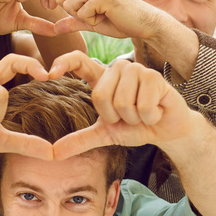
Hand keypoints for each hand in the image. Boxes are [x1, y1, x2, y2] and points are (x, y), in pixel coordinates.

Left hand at [49, 0, 165, 38]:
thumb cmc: (120, 22)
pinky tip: (107, 17)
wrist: (146, 24)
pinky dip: (91, 21)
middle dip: (71, 12)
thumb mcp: (92, 22)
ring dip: (82, 17)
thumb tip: (54, 27)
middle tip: (91, 16)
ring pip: (69, 5)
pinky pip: (82, 13)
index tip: (51, 7)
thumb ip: (74, 22)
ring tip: (101, 16)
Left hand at [49, 54, 197, 158]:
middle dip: (115, 116)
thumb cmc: (135, 127)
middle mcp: (117, 69)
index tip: (48, 73)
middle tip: (129, 115)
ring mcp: (137, 70)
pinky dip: (148, 117)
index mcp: (102, 78)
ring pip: (122, 102)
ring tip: (142, 113)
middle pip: (100, 95)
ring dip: (134, 117)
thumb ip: (79, 140)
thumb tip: (53, 154)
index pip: (79, 61)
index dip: (64, 63)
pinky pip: (142, 105)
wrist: (167, 130)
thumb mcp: (104, 134)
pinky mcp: (154, 77)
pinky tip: (155, 111)